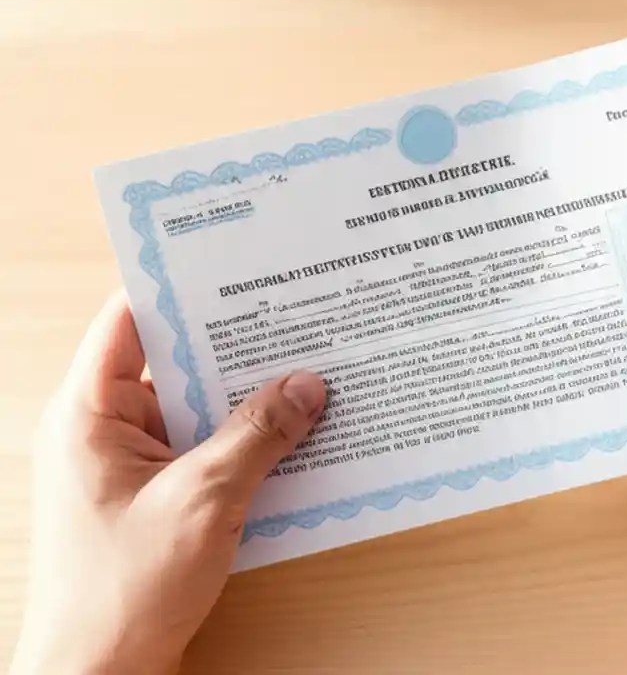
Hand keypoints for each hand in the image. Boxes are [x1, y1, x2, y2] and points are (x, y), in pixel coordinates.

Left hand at [11, 294, 325, 674]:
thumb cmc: (125, 589)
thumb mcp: (202, 501)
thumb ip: (258, 436)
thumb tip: (308, 385)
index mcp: (89, 414)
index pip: (130, 321)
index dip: (180, 286)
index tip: (237, 261)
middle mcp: (105, 430)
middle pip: (175, 362)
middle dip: (238, 345)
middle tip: (300, 315)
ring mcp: (131, 465)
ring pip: (198, 409)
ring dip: (250, 400)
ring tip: (312, 374)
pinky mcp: (156, 497)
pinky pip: (207, 450)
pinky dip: (247, 443)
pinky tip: (297, 439)